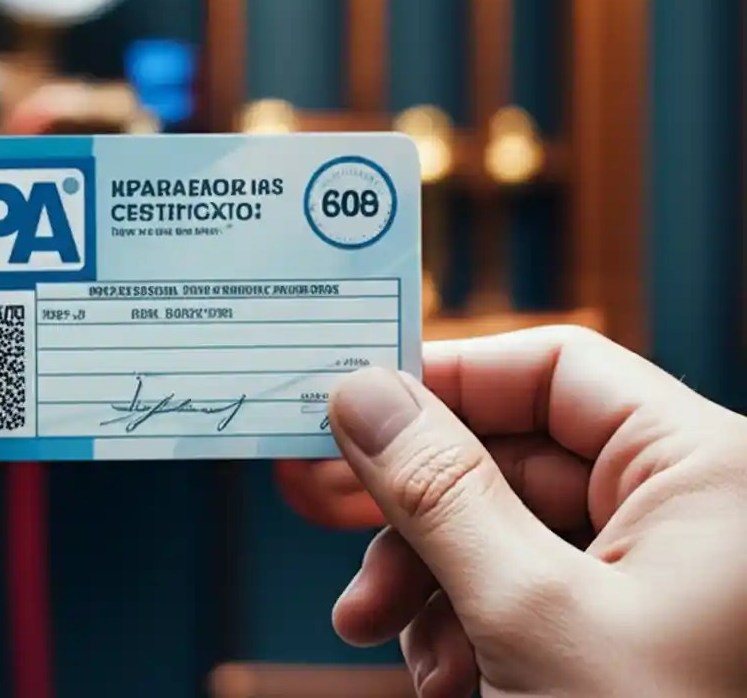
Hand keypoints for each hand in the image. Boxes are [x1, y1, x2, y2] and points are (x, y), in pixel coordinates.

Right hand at [285, 327, 746, 695]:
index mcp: (706, 471)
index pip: (554, 369)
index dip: (444, 381)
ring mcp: (655, 578)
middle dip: (417, 512)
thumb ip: (438, 490)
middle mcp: (688, 512)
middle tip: (329, 526)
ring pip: (502, 532)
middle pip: (514, 457)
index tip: (347, 411)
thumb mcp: (529, 614)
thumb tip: (361, 395)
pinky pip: (518, 594)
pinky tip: (445, 682)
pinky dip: (463, 629)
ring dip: (428, 585)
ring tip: (383, 642)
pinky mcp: (622, 633)